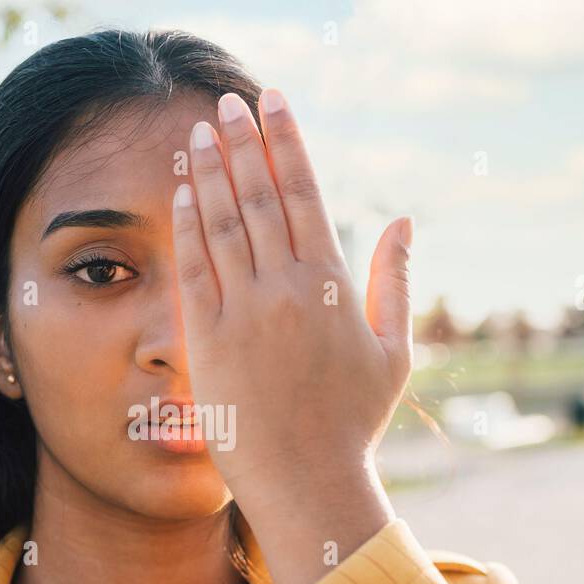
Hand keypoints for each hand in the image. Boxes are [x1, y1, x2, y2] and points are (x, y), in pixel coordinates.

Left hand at [172, 88, 412, 524]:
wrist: (308, 482)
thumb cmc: (353, 423)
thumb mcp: (393, 352)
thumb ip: (394, 281)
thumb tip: (403, 219)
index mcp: (333, 286)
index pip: (306, 193)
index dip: (286, 142)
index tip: (273, 101)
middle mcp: (286, 289)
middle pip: (260, 196)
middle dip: (242, 142)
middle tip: (227, 101)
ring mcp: (244, 314)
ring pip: (222, 224)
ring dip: (209, 173)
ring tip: (197, 132)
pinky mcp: (207, 341)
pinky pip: (194, 270)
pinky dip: (186, 227)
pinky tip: (180, 193)